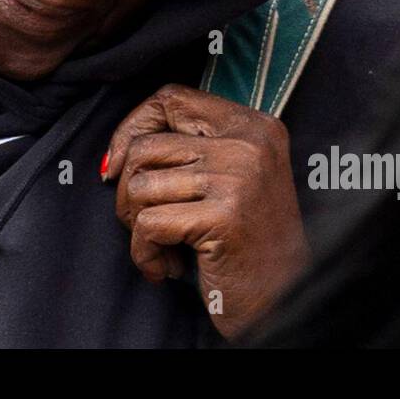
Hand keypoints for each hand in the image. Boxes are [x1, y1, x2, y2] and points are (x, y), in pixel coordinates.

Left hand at [102, 83, 307, 341]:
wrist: (284, 301)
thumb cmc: (246, 245)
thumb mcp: (231, 180)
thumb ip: (189, 152)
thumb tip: (115, 156)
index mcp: (253, 126)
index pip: (171, 98)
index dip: (132, 127)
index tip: (118, 167)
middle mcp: (249, 143)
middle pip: (145, 146)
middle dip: (127, 192)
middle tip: (145, 225)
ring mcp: (238, 178)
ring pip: (140, 186)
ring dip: (136, 227)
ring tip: (163, 248)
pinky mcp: (224, 217)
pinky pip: (148, 225)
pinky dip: (145, 254)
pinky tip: (166, 268)